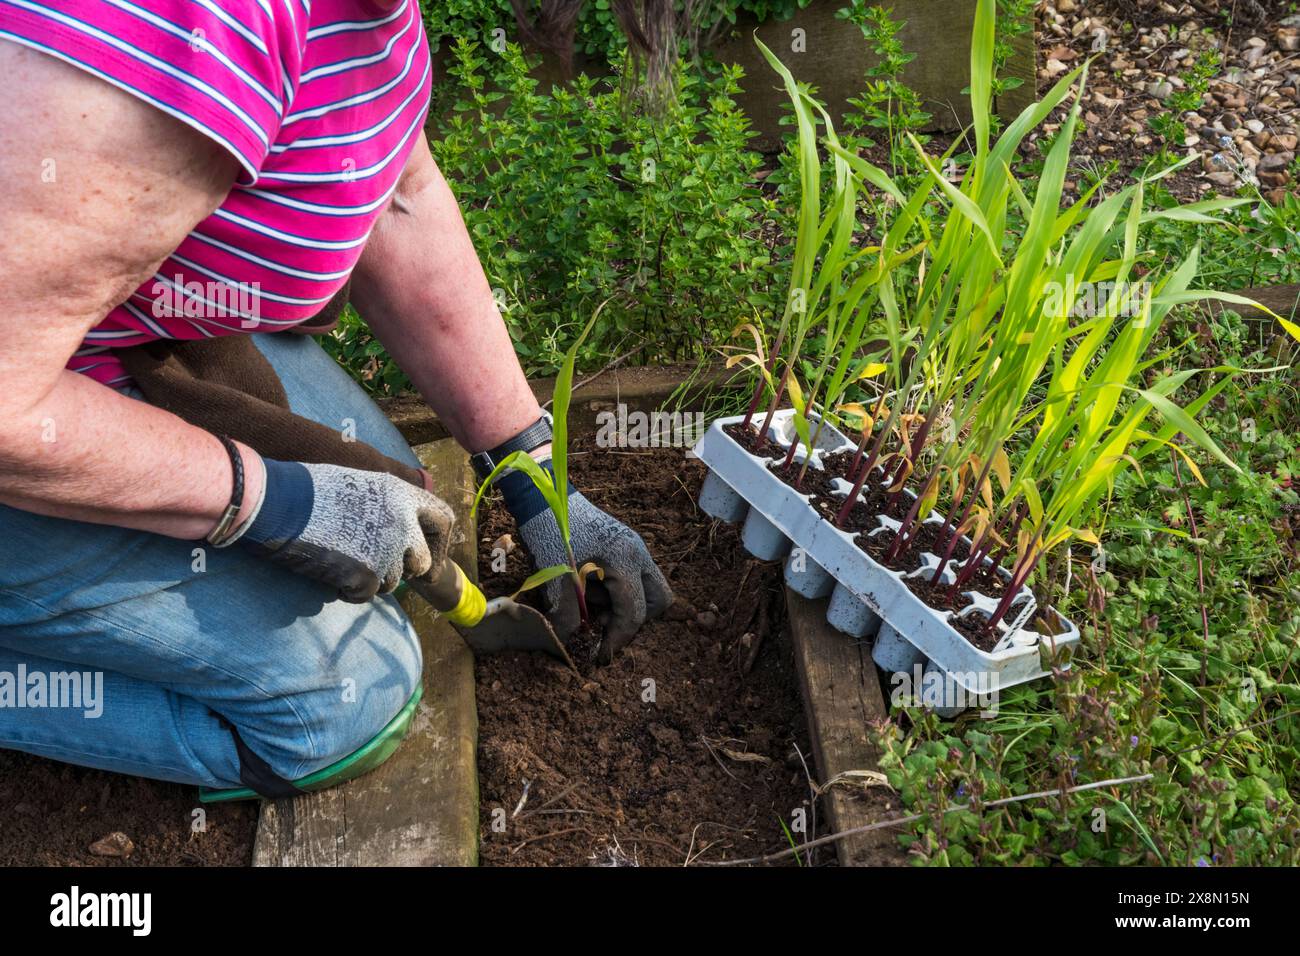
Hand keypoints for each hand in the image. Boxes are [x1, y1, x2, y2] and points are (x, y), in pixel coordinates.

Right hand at [235, 458, 453, 602]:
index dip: (439, 540)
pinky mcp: (367, 574)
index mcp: (403, 495)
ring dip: (373, 579)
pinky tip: (332, 574)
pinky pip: (367, 595)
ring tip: (345, 561)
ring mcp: (387, 549)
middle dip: (403, 569)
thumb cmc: (310, 491)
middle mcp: (402, 522)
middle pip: (423, 561)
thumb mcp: (362, 484)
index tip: (428, 552)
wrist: (278, 503)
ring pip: (394, 583)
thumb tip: (407, 528)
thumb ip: (390, 504)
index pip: (444, 519)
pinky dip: (350, 591)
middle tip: (379, 567)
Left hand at [500, 461, 671, 660]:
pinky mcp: (622, 544)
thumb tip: (570, 644)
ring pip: (646, 589)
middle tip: (603, 626)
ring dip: (622, 604)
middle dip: (634, 620)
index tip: (599, 655)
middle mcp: (638, 553)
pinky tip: (587, 587)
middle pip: (658, 601)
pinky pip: (631, 576)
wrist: (543, 492)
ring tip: (587, 601)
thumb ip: (565, 613)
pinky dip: (615, 590)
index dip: (618, 639)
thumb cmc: (549, 529)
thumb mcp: (553, 575)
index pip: (635, 613)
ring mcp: (633, 547)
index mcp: (626, 560)